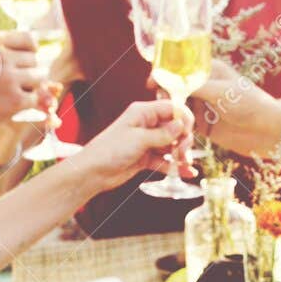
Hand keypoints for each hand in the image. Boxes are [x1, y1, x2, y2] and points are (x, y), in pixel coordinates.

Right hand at [0, 31, 45, 137]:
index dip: (31, 51)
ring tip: (10, 93)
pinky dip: (27, 103)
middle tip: (10, 84)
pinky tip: (11, 106)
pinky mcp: (17, 100)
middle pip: (34, 60)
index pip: (29, 39)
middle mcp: (2, 57)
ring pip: (39, 78)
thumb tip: (31, 41)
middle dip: (27, 71)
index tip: (26, 59)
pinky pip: (36, 97)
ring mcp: (11, 78)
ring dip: (30, 87)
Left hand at [74, 99, 192, 189]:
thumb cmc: (110, 150)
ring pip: (172, 145)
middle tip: (183, 153)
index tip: (187, 133)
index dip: (183, 119)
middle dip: (183, 140)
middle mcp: (147, 124)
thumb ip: (163, 133)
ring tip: (185, 165)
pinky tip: (187, 173)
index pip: (172, 108)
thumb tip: (181, 125)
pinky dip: (176, 166)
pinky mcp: (146, 157)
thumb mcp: (139, 139)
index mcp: (143, 112)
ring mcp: (147, 141)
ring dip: (181, 154)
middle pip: (175, 127)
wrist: (93, 172)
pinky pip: (166, 160)